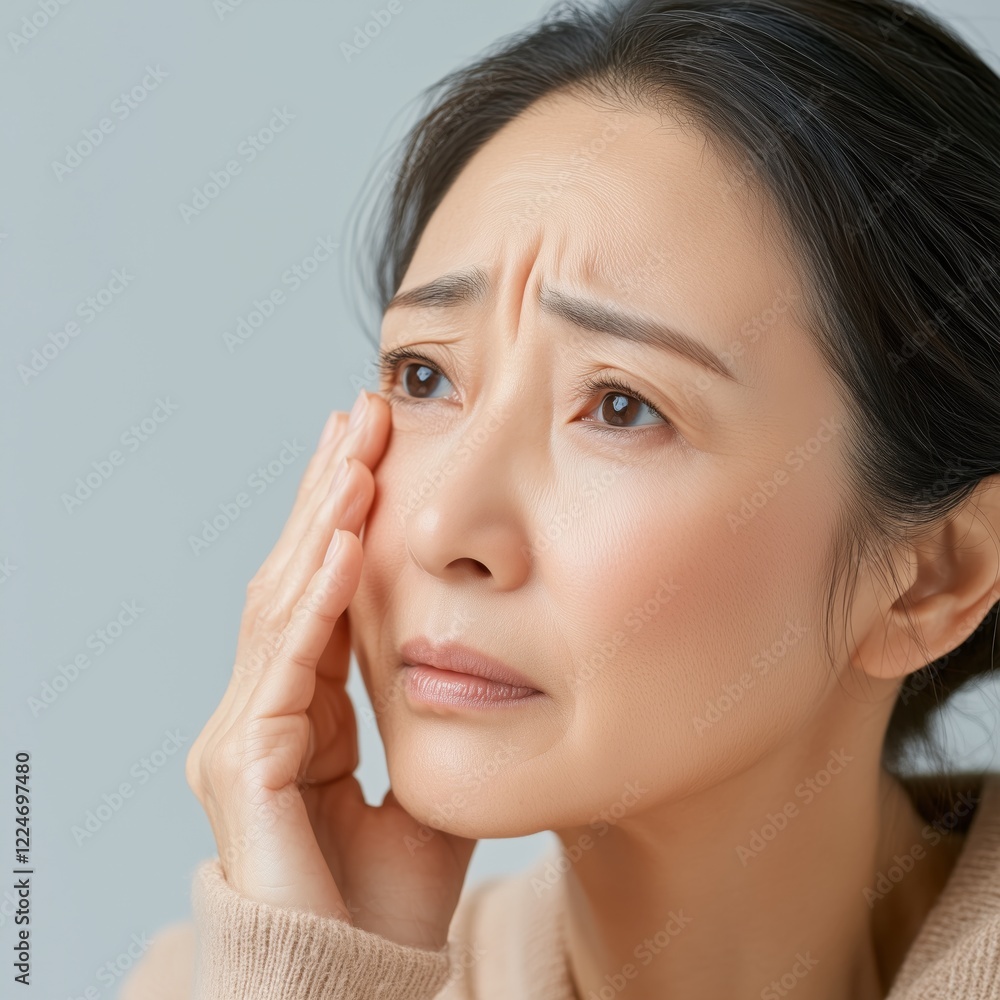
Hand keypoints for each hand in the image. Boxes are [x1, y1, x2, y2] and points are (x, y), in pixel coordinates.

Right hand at [185, 390, 477, 949]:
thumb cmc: (392, 893)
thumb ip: (421, 711)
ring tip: (353, 449)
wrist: (359, 981)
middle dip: (327, 492)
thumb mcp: (420, 776)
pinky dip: (315, 598)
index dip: (342, 518)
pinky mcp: (244, 766)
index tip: (373, 450)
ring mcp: (244, 736)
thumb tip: (458, 651)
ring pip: (282, 603)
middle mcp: (261, 710)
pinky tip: (343, 539)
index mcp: (302, 709)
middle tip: (360, 415)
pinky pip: (286, 663)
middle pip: (293, 577)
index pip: (319, 592)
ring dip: (320, 520)